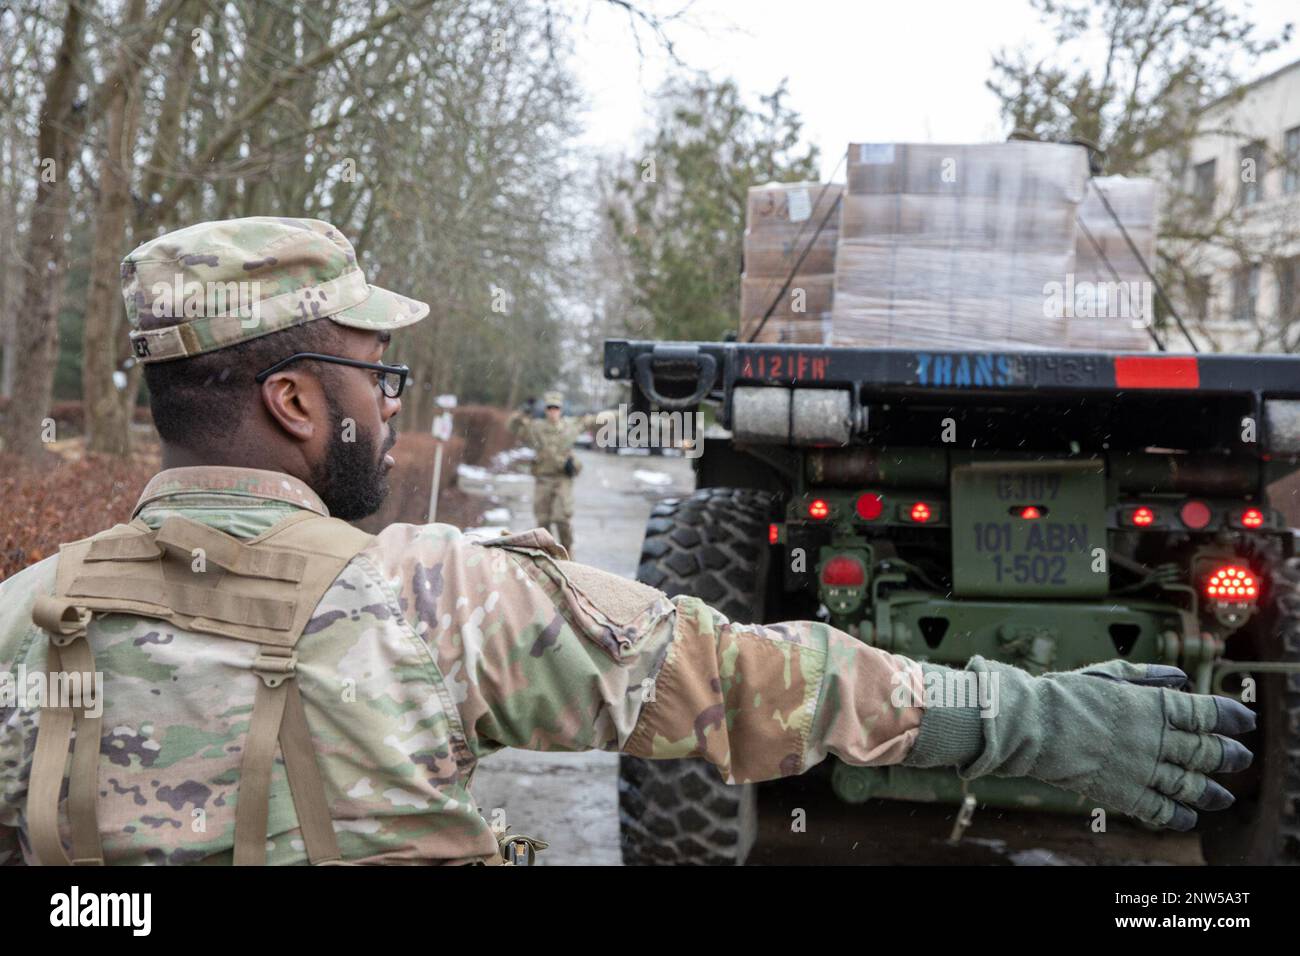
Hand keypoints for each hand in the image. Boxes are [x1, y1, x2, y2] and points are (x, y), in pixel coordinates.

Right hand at [964, 657, 1253, 829]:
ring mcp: (1142, 768)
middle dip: (1228, 756)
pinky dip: (1178, 816)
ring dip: (1210, 792)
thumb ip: (1147, 676)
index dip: (1230, 716)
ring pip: (1189, 784)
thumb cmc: (1064, 694)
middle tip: (1240, 759)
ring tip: (1221, 797)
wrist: (1031, 726)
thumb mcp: (1108, 673)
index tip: (1244, 721)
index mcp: (1153, 705)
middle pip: (1205, 751)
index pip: (1206, 712)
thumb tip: (1181, 678)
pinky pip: (1161, 810)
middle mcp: (1156, 739)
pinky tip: (1187, 818)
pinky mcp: (1124, 793)